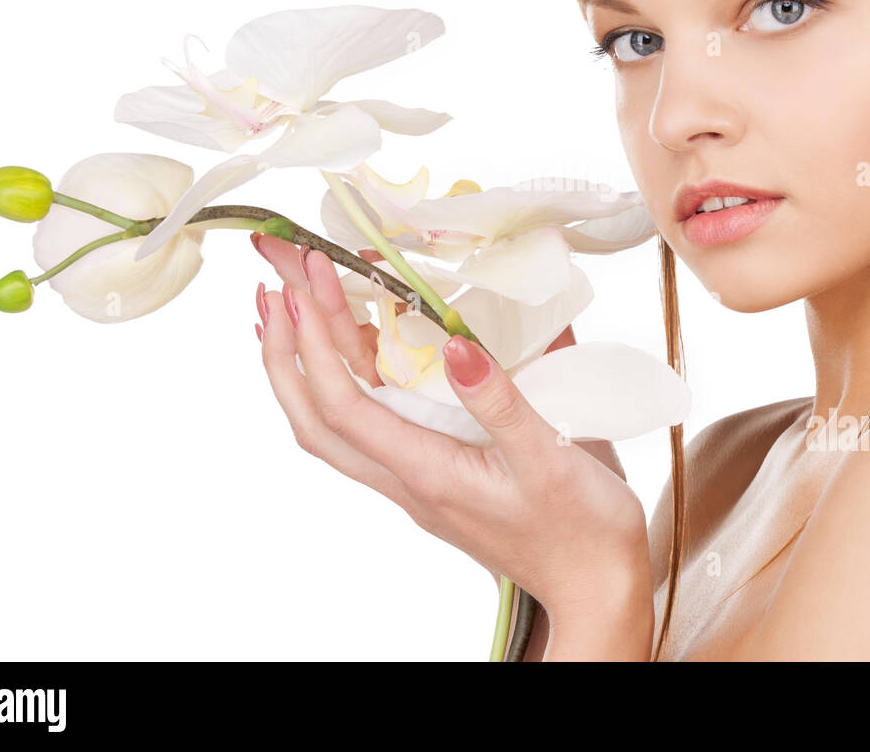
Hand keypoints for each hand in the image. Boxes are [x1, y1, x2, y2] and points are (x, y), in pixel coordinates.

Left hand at [251, 235, 650, 627]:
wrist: (595, 587)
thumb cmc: (581, 531)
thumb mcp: (550, 459)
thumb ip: (500, 402)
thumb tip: (455, 345)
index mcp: (427, 473)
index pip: (343, 405)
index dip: (315, 341)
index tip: (304, 282)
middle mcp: (408, 478)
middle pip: (316, 418)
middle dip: (285, 351)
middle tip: (274, 284)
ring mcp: (416, 479)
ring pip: (335, 424)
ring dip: (306, 365)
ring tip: (292, 305)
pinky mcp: (433, 475)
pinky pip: (369, 426)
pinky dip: (346, 382)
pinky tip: (358, 349)